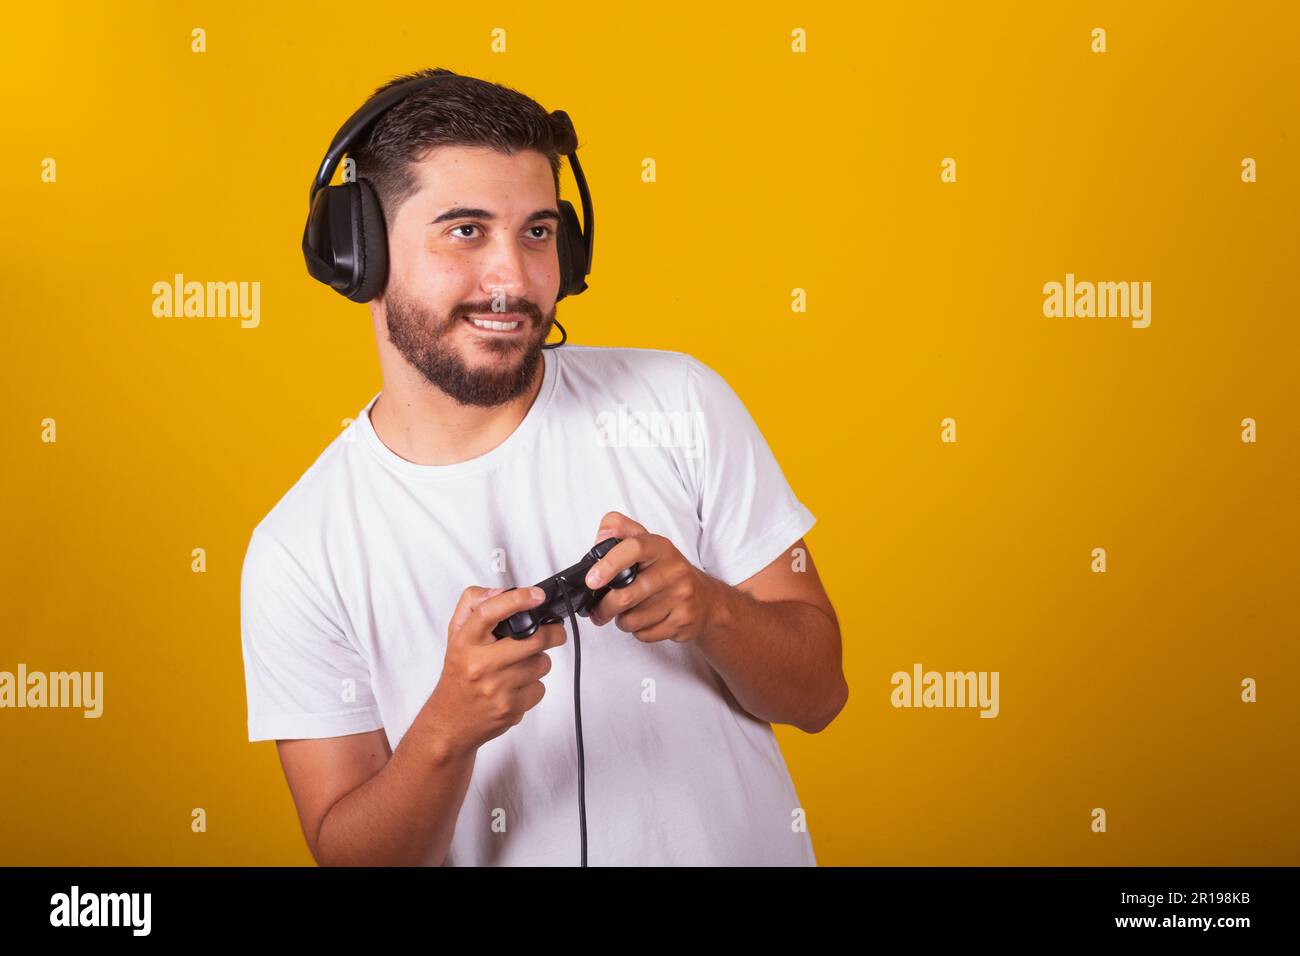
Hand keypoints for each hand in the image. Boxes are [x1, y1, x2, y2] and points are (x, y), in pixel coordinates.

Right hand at [419, 585, 566, 756]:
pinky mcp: (509, 709)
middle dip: (553, 633)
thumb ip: (474, 606)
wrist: (450, 721)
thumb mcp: (457, 636)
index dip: (517, 599)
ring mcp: (495, 689)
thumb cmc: (458, 675)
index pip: (489, 612)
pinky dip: (534, 686)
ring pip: (541, 664)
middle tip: (556, 632)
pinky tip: (518, 686)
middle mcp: (479, 665)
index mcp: (465, 643)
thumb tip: (501, 592)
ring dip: (539, 661)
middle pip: (533, 640)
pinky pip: (540, 688)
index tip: (537, 595)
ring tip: (523, 664)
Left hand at [585, 511, 721, 643]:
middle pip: (627, 595)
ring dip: (623, 620)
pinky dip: (639, 632)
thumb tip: (600, 538)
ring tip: (628, 613)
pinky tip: (646, 621)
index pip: (634, 547)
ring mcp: (681, 596)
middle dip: (605, 608)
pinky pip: (645, 634)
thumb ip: (620, 530)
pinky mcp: (683, 620)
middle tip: (599, 610)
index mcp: (661, 547)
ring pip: (633, 619)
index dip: (609, 563)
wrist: (706, 599)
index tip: (592, 580)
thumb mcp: (647, 544)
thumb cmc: (668, 572)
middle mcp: (674, 570)